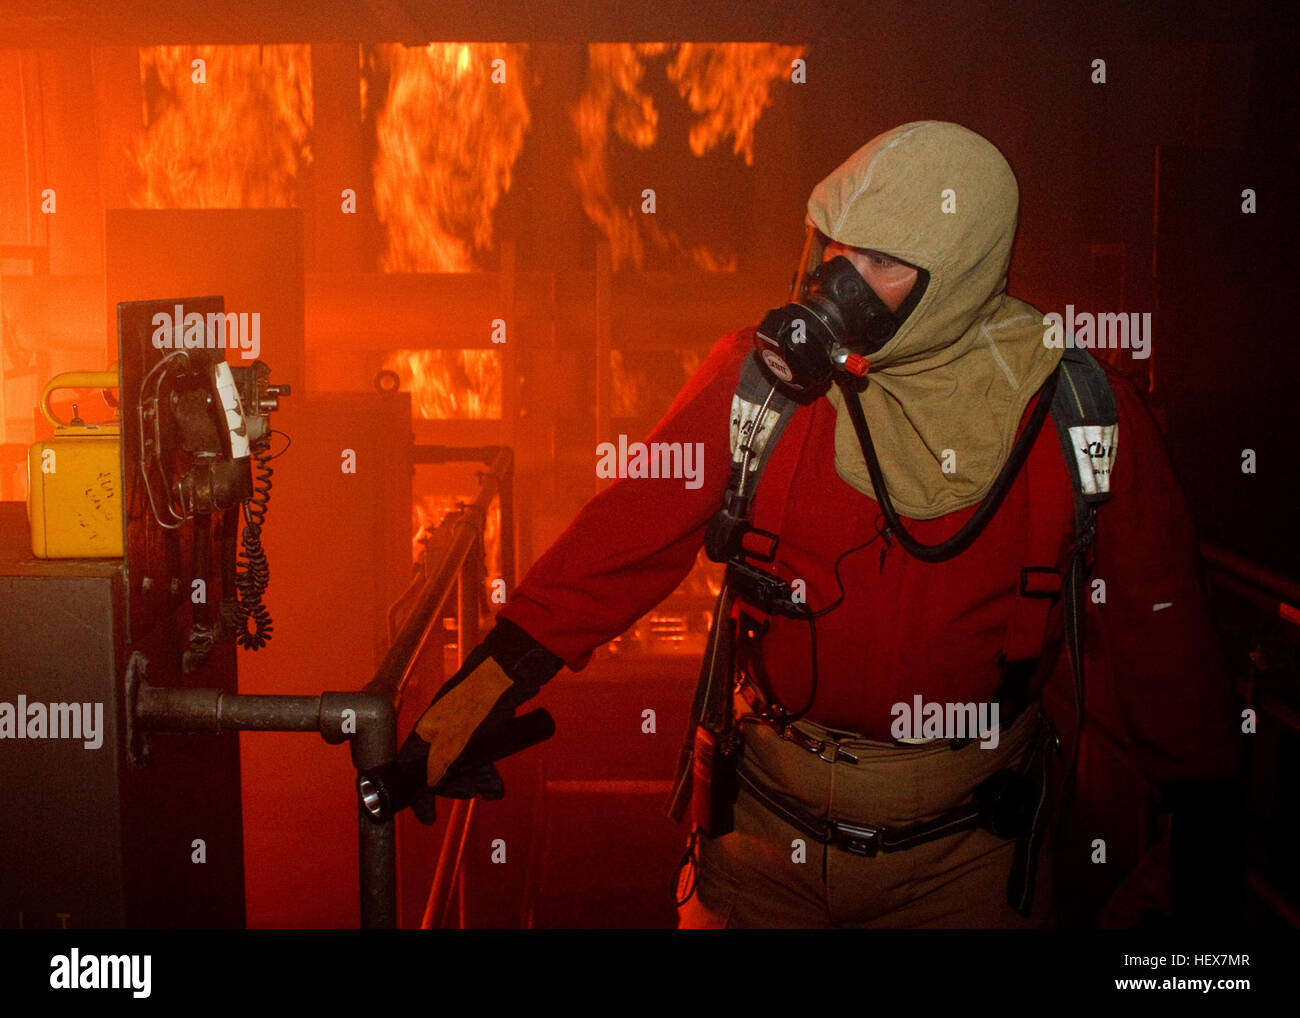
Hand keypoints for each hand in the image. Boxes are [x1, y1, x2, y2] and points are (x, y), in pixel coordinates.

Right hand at [403, 620, 563, 822]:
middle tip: (468, 794)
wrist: (509, 671)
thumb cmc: (482, 704)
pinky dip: (486, 769)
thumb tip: (432, 784)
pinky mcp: (480, 725)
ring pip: (461, 762)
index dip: (417, 793)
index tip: (427, 814)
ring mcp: (460, 727)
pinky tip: (496, 784)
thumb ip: (443, 764)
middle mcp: (439, 729)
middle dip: (452, 786)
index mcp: (427, 731)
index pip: (410, 768)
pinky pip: (477, 754)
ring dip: (474, 779)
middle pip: (437, 768)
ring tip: (490, 790)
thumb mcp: (459, 740)